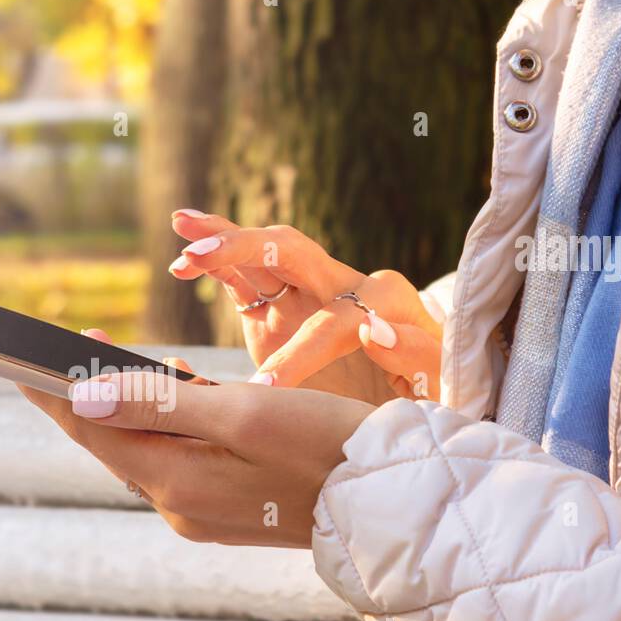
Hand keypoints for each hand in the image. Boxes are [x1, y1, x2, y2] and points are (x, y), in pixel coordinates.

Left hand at [20, 349, 374, 547]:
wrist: (393, 498)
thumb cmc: (327, 445)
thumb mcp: (244, 414)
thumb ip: (158, 403)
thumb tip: (80, 394)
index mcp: (176, 482)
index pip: (90, 429)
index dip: (49, 390)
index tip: (10, 355)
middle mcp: (180, 503)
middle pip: (111, 440)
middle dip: (84, 393)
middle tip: (62, 344)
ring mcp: (203, 509)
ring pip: (145, 447)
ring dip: (128, 405)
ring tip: (113, 359)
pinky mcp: (227, 505)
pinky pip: (178, 457)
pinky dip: (169, 422)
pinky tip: (177, 392)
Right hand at [170, 209, 443, 400]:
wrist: (414, 394)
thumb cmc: (428, 392)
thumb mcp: (438, 383)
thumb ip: (416, 355)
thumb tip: (373, 330)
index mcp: (384, 302)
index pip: (337, 317)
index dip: (302, 353)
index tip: (268, 389)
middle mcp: (342, 285)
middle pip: (293, 249)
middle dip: (246, 247)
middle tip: (201, 253)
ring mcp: (306, 291)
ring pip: (262, 250)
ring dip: (221, 237)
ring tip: (182, 226)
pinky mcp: (278, 306)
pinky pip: (244, 276)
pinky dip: (215, 264)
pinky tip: (182, 260)